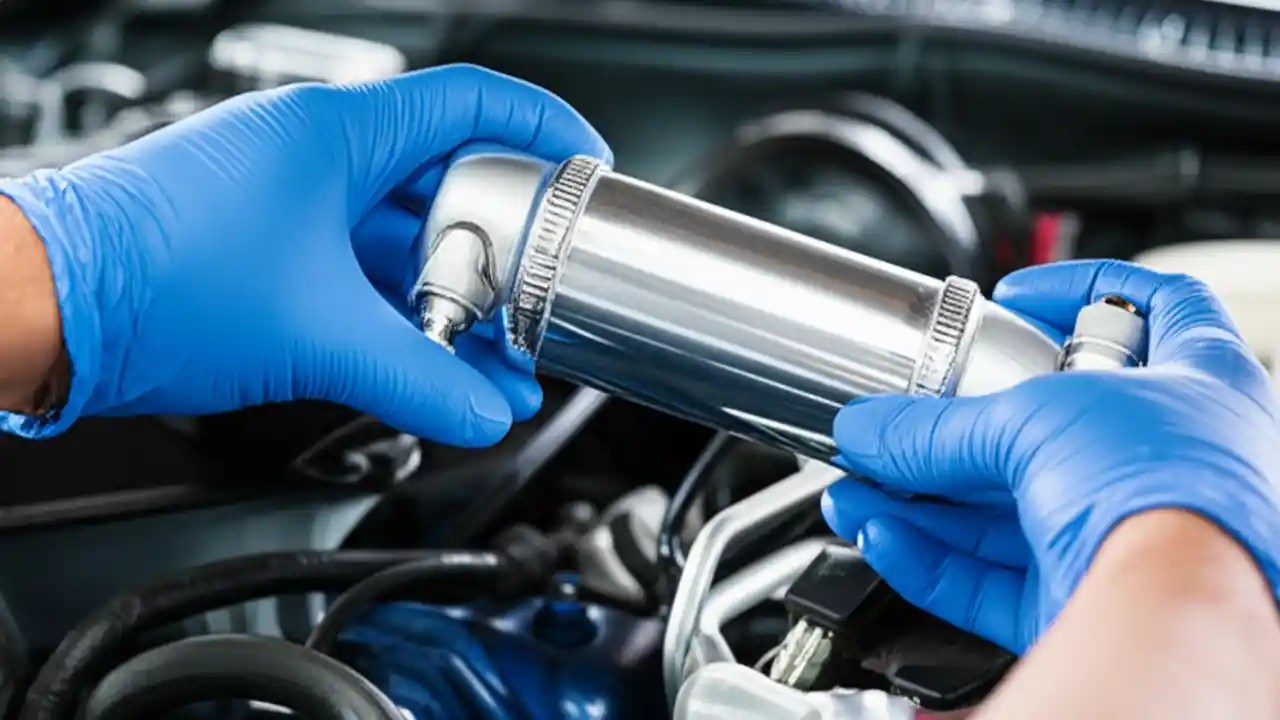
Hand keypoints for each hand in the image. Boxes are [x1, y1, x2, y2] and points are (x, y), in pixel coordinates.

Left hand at [0, 64, 609, 443]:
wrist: (44, 310)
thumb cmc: (152, 278)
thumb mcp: (317, 332)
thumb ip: (420, 379)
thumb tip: (484, 412)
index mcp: (336, 132)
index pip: (472, 103)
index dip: (544, 131)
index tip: (587, 169)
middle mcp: (317, 154)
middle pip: (447, 182)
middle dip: (506, 246)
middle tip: (544, 292)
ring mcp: (293, 201)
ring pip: (405, 236)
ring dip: (454, 295)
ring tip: (499, 355)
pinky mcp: (271, 248)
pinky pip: (363, 271)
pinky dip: (404, 312)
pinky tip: (433, 360)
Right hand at [822, 260, 1279, 652]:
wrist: (1182, 615)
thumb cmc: (1174, 496)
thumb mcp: (1034, 418)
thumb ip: (936, 427)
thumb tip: (870, 429)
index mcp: (1198, 385)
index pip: (1155, 308)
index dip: (1080, 293)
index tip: (1016, 299)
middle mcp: (1171, 463)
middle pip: (1043, 427)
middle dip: (953, 426)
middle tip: (899, 417)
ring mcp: (1129, 536)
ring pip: (1005, 510)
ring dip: (921, 498)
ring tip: (857, 485)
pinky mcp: (1086, 600)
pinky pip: (994, 577)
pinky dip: (933, 557)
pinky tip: (883, 534)